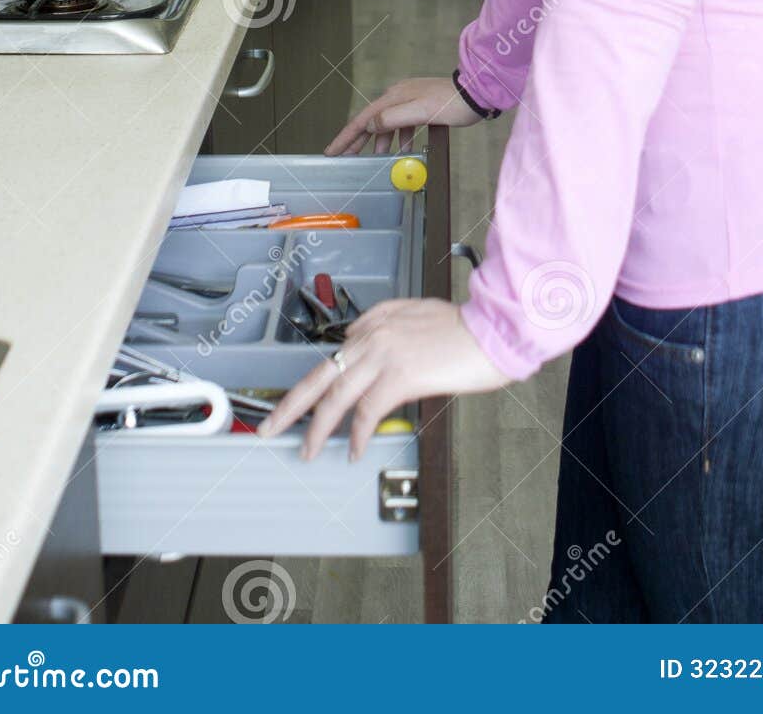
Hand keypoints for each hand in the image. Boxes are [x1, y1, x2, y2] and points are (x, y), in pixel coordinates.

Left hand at [256, 298, 509, 459]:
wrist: (492, 329)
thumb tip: (357, 340)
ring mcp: (384, 355)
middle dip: (291, 405)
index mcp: (376, 322)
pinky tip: (352, 449)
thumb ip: (385, 324)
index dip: (315, 384)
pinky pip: (367, 411)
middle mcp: (373, 337)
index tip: (302, 403)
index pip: (334, 355)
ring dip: (317, 429)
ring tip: (307, 450)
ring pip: (336, 397)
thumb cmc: (463, 328)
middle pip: (320, 376)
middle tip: (270, 427)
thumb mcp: (417, 313)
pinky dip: (356, 434)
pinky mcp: (400, 375)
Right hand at [324, 75, 482, 155]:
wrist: (476, 92)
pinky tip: (405, 150)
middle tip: (344, 158)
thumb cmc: (451, 103)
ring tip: (377, 159)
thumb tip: (370, 125)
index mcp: (393, 97)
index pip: (363, 120)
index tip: (332, 151)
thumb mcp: (420, 112)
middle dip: (358, 141)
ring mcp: (409, 100)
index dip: (346, 137)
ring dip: (382, 143)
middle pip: (371, 122)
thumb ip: (392, 119)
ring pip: (388, 125)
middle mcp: (397, 96)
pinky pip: (403, 124)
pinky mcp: (421, 105)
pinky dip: (400, 138)